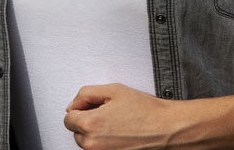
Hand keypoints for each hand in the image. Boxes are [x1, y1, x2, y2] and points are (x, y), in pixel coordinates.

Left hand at [64, 83, 181, 149]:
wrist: (166, 128)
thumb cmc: (146, 111)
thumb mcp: (115, 90)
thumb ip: (87, 93)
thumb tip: (73, 104)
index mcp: (91, 124)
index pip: (68, 118)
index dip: (80, 108)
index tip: (92, 105)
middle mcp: (93, 144)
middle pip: (77, 131)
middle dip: (88, 120)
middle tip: (109, 112)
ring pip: (87, 142)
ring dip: (95, 132)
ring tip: (117, 122)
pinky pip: (99, 149)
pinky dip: (105, 141)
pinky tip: (120, 132)